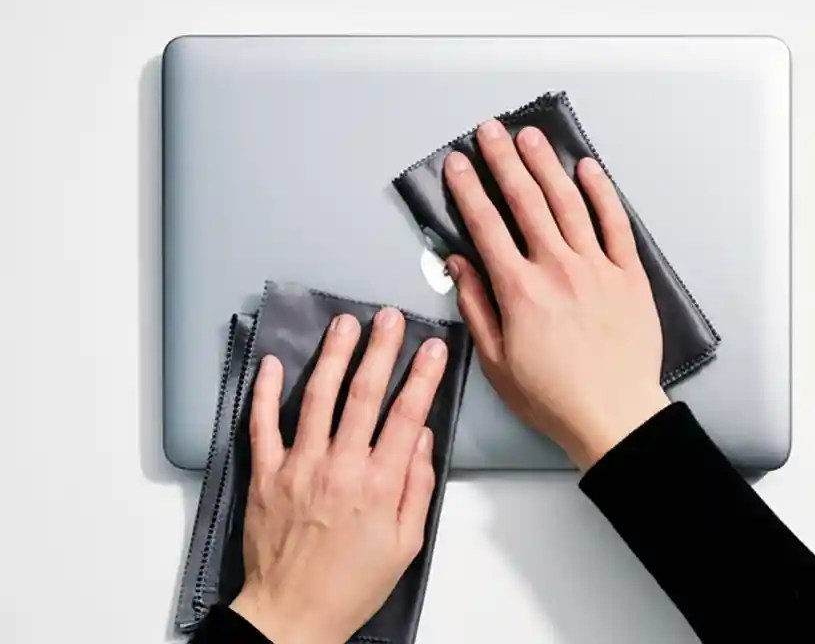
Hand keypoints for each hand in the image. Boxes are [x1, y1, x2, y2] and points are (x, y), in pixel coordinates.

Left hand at [229, 309, 446, 643]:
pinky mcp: (265, 476)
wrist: (293, 615)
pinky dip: (266, 391)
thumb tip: (420, 440)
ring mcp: (299, 468)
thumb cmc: (350, 585)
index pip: (406, 414)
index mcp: (379, 485)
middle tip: (389, 319)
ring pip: (317, 397)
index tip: (433, 348)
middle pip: (364, 394)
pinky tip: (275, 363)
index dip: (423, 376)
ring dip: (333, 356)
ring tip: (344, 325)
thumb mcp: (406, 544)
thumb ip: (417, 488)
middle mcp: (340, 468)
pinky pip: (262, 424)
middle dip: (380, 349)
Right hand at [444, 120, 668, 469]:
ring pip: (568, 202)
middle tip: (490, 131)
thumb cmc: (555, 396)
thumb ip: (476, 306)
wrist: (615, 414)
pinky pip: (614, 223)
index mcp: (519, 289)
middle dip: (504, 160)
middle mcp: (556, 268)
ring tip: (531, 137)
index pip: (486, 225)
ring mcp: (596, 267)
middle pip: (526, 200)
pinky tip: (588, 169)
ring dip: (546, 164)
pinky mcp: (629, 275)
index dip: (468, 189)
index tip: (457, 164)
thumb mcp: (496, 361)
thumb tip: (458, 264)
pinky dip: (601, 192)